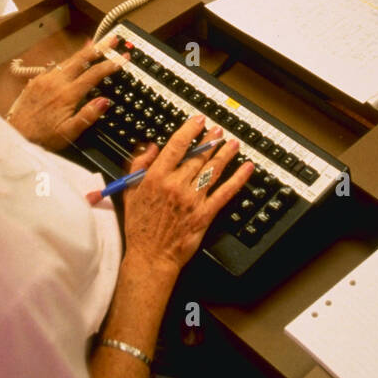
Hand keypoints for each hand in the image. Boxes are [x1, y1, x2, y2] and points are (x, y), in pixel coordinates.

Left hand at [6, 40, 120, 150]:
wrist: (15, 136)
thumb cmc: (43, 138)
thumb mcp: (68, 133)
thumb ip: (87, 116)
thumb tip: (104, 101)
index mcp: (67, 95)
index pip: (93, 75)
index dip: (109, 65)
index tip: (121, 58)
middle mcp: (56, 82)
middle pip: (81, 59)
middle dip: (98, 48)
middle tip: (111, 39)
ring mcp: (45, 79)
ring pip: (68, 60)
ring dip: (83, 52)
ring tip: (95, 44)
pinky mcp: (36, 80)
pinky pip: (56, 65)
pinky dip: (68, 60)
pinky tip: (72, 59)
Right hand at [122, 116, 253, 274]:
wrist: (151, 256)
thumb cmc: (140, 227)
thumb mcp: (130, 192)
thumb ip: (139, 166)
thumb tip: (152, 148)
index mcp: (157, 177)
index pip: (176, 146)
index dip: (190, 131)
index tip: (198, 121)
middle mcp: (176, 185)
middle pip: (198, 156)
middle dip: (210, 141)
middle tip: (218, 131)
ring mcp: (192, 199)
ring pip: (213, 170)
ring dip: (225, 154)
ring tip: (233, 143)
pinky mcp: (205, 214)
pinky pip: (225, 193)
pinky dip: (238, 179)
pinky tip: (246, 169)